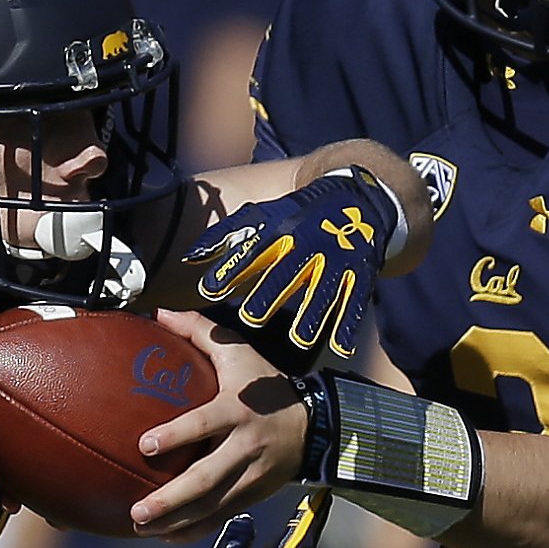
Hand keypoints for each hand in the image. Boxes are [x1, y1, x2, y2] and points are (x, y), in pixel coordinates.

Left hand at [131, 310, 309, 538]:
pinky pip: (221, 517)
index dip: (177, 435)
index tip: (144, 444)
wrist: (314, 424)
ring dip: (175, 520)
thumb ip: (200, 331)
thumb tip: (159, 312)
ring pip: (212, 505)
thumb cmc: (265, 384)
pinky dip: (193, 530)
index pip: (206, 424)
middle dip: (172, 498)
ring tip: (139, 526)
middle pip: (208, 479)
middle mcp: (245, 448)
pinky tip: (164, 536)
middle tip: (137, 510)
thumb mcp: (239, 351)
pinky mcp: (253, 496)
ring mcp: (251, 477)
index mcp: (238, 410)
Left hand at [185, 166, 398, 359]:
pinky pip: (353, 301)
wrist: (357, 198)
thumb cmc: (299, 214)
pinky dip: (347, 325)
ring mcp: (335, 260)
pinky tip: (340, 349)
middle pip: (286, 272)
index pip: (252, 250)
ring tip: (300, 339)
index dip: (231, 269)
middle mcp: (307, 245)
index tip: (209, 289)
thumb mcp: (264, 216)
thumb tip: (190, 257)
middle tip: (251, 317)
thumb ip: (226, 236)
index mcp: (281, 230)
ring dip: (311, 315)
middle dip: (270, 293)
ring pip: (322, 291)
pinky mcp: (358, 274)